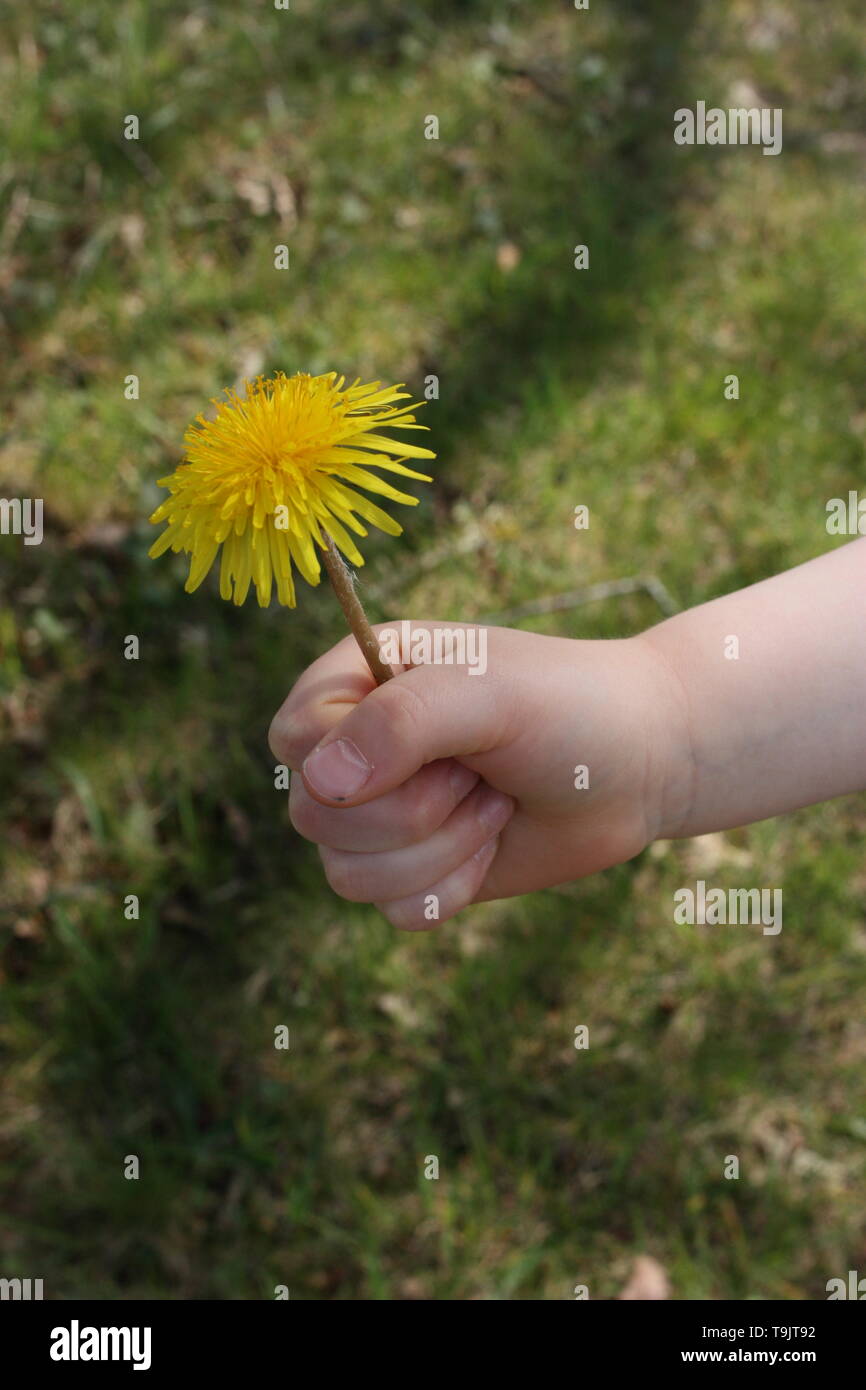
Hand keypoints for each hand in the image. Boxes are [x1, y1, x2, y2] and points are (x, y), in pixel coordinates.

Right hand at [269, 622, 684, 927]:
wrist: (642, 762)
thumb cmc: (569, 705)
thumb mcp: (489, 693)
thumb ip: (402, 722)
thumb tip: (321, 783)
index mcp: (358, 679)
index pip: (293, 737)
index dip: (346, 760)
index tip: (430, 749)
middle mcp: (359, 748)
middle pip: (313, 817)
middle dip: (412, 811)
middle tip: (477, 773)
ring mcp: (384, 814)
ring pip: (347, 875)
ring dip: (440, 850)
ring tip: (492, 803)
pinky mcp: (417, 869)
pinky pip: (394, 911)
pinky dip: (453, 887)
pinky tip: (493, 844)